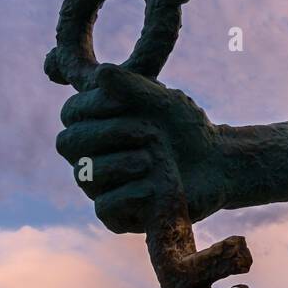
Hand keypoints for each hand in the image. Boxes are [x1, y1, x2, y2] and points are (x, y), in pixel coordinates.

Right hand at [55, 64, 226, 232]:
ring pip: (85, 176)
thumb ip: (133, 86)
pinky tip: (154, 187)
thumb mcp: (163, 100)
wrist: (218, 162)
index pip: (71, 113)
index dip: (91, 105)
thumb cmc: (185, 127)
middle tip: (146, 131)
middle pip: (69, 143)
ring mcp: (103, 186)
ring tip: (151, 159)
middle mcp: (92, 155)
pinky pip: (105, 207)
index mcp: (96, 124)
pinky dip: (129, 194)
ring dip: (120, 164)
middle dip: (106, 133)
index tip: (123, 101)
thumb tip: (101, 73)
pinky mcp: (120, 215)